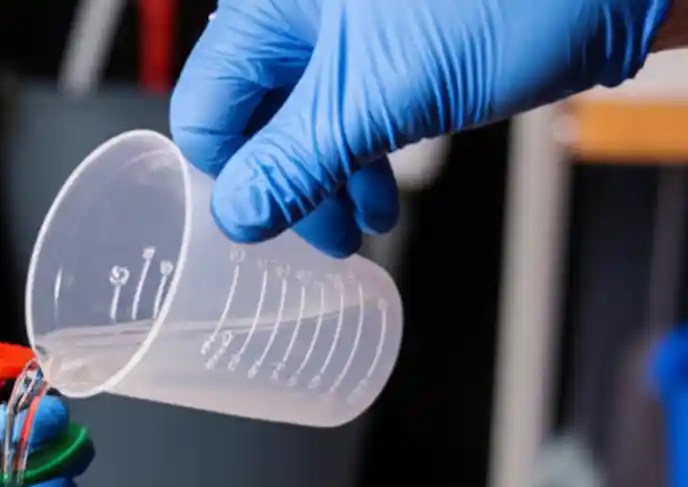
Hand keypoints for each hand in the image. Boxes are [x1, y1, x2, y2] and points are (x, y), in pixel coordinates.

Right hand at [171, 0, 674, 255]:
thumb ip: (294, 162)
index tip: (258, 227)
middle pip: (254, 116)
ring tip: (359, 226)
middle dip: (284, 186)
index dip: (227, 175)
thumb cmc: (503, 2)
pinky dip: (361, 158)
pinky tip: (382, 193)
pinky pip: (352, 114)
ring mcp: (349, 30)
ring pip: (306, 121)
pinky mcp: (395, 49)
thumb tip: (237, 214)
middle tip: (314, 239)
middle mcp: (303, 14)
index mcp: (274, 6)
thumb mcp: (376, 101)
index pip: (206, 104)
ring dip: (327, 183)